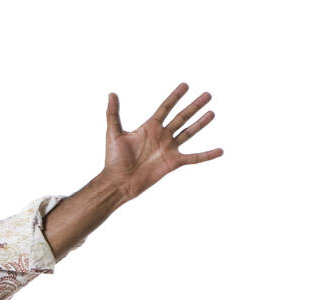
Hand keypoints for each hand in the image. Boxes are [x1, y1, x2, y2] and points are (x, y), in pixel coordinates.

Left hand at [100, 83, 223, 201]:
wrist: (118, 182)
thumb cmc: (113, 160)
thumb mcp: (113, 134)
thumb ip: (113, 114)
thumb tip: (111, 94)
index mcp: (149, 127)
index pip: (165, 108)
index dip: (175, 96)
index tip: (185, 85)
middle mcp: (161, 136)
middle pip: (181, 117)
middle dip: (194, 106)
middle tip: (207, 95)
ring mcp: (168, 149)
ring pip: (189, 132)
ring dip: (200, 123)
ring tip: (212, 112)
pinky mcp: (173, 162)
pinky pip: (194, 158)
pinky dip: (207, 155)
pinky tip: (220, 151)